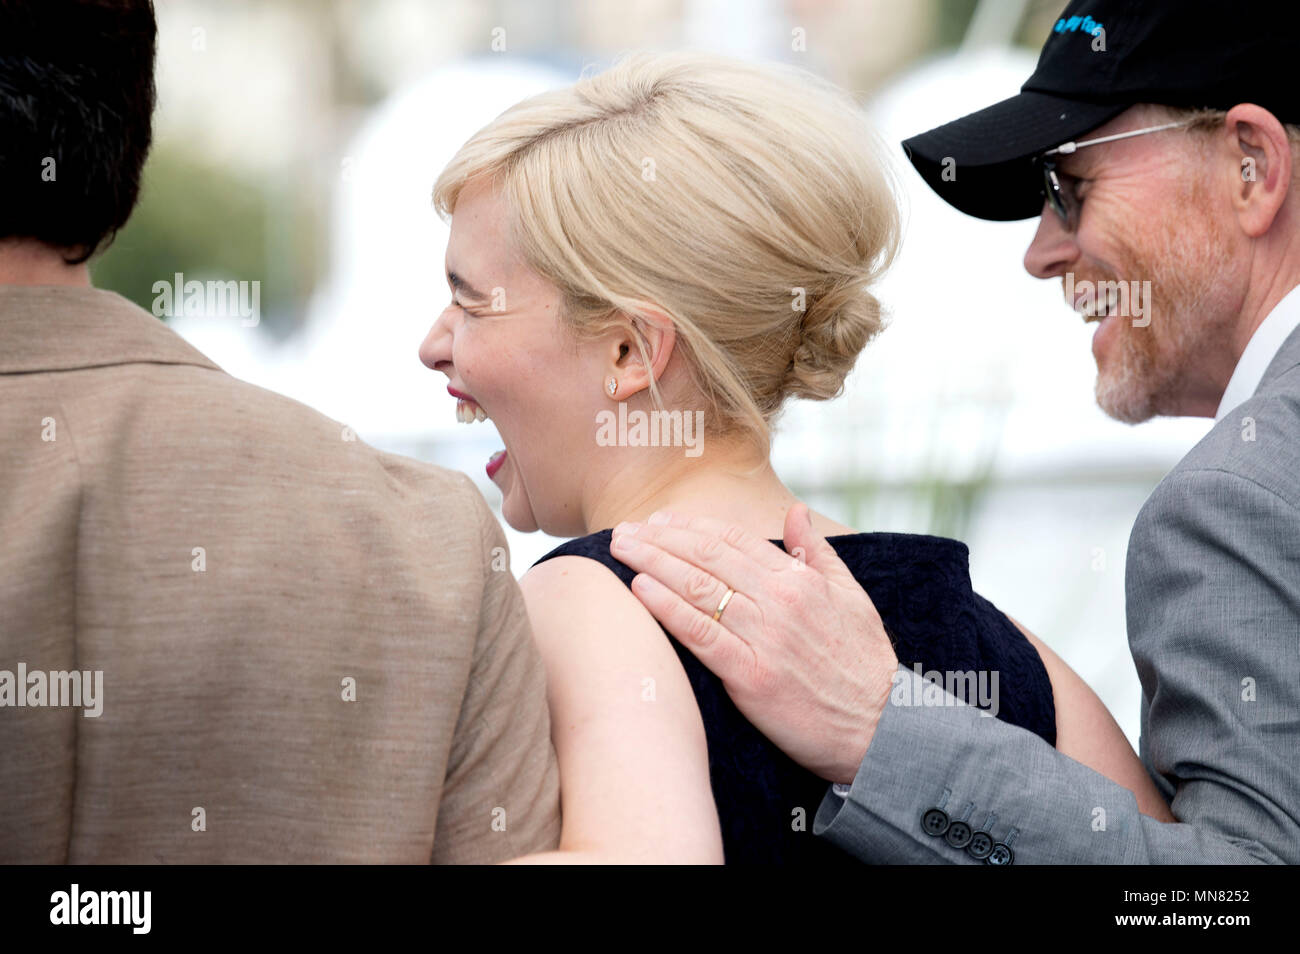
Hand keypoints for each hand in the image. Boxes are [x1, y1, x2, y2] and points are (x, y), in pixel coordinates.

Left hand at [610, 503, 897, 783]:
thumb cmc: (866, 665)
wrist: (882, 729)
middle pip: (707, 557)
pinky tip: (640, 589)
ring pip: (698, 588)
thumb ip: (817, 552)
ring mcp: (764, 638)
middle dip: (660, 538)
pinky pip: (701, 634)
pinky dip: (667, 608)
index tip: (660, 521)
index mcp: (800, 580)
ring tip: (621, 551)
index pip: (733, 540)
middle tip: (624, 530)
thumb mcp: (851, 597)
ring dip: (653, 563)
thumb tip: (795, 512)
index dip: (691, 527)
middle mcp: (779, 601)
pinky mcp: (751, 677)